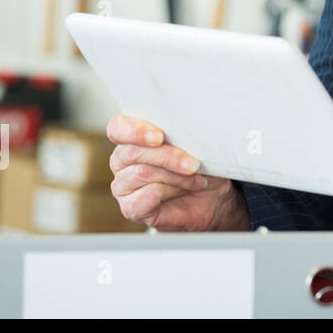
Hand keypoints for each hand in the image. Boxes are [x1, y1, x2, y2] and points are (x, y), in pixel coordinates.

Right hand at [106, 114, 248, 231]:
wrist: (214, 196)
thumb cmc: (202, 164)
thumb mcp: (197, 143)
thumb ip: (183, 132)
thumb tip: (190, 125)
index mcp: (132, 137)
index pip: (118, 128)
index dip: (134, 131)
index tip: (159, 136)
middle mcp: (122, 160)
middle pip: (132, 152)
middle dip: (168, 156)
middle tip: (194, 164)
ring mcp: (123, 185)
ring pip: (143, 173)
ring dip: (176, 176)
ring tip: (197, 180)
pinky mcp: (131, 208)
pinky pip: (145, 197)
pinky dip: (171, 192)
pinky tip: (184, 191)